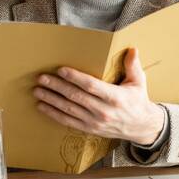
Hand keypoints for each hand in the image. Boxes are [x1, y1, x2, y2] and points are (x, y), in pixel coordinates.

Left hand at [33, 47, 164, 144]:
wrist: (141, 127)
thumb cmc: (138, 101)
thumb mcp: (139, 82)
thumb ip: (133, 65)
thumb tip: (132, 49)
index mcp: (115, 97)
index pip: (91, 86)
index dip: (75, 78)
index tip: (61, 70)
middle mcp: (103, 111)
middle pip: (76, 97)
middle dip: (57, 86)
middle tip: (42, 78)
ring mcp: (95, 122)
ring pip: (69, 109)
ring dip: (51, 100)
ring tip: (38, 91)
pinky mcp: (89, 129)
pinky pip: (68, 121)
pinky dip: (54, 114)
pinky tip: (43, 107)